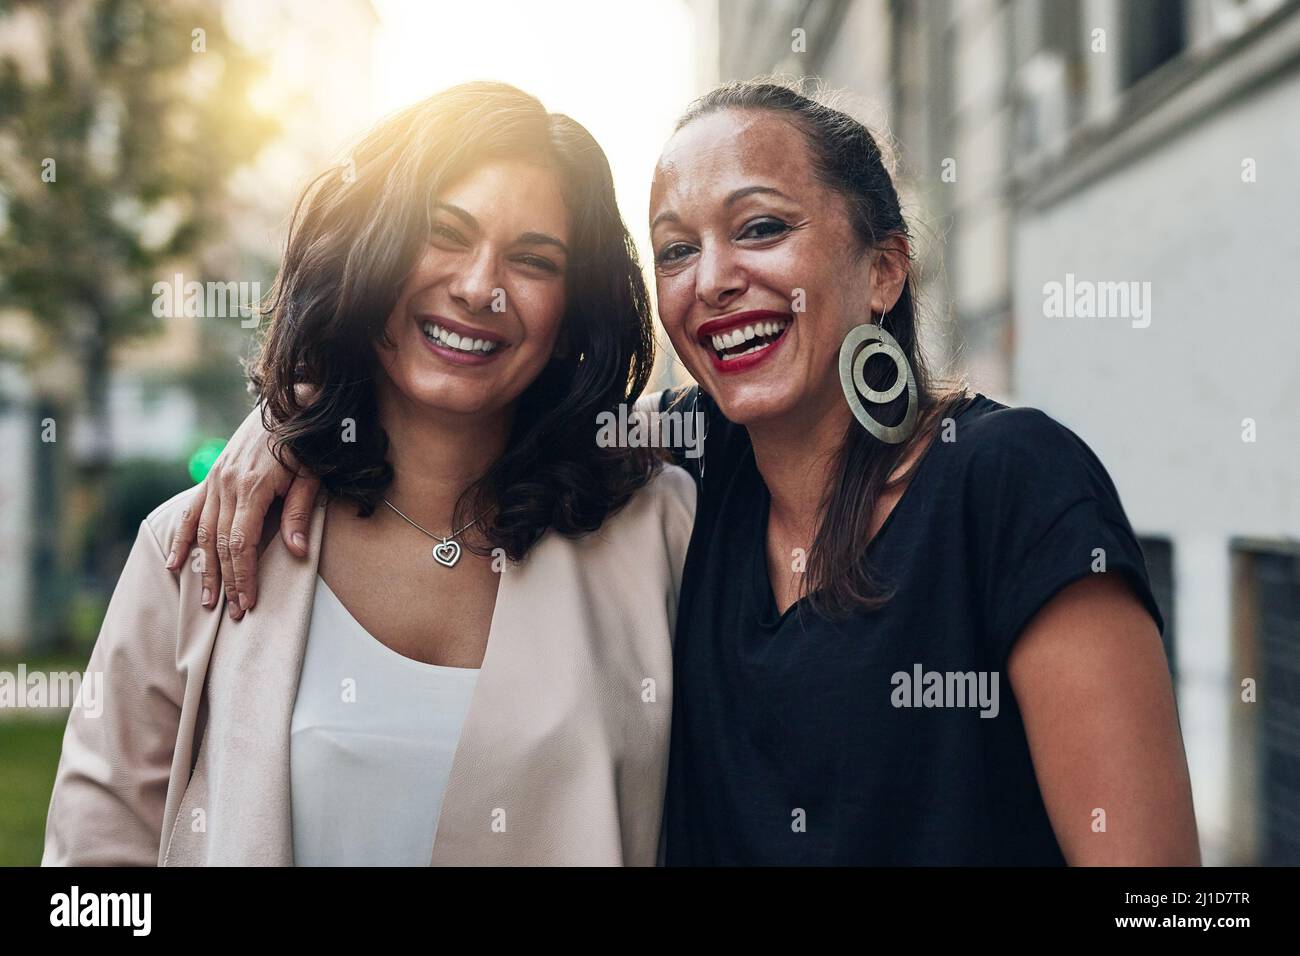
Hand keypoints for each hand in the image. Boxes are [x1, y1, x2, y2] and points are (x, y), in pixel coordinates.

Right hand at [165, 405, 320, 620]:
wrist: (286, 406)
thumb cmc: (304, 445)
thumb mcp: (310, 476)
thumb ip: (298, 513)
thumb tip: (296, 552)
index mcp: (252, 487)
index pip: (241, 543)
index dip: (244, 575)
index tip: (247, 601)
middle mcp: (227, 485)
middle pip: (221, 544)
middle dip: (227, 580)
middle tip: (232, 612)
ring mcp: (215, 480)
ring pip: (204, 532)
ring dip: (205, 568)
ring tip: (207, 599)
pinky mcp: (211, 477)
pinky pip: (192, 512)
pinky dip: (182, 538)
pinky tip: (174, 562)